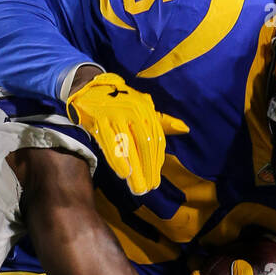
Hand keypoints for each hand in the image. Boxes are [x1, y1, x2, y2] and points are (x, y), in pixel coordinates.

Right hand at [66, 70, 187, 194]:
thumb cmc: (121, 101)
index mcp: (146, 109)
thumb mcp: (143, 107)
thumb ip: (163, 121)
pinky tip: (124, 174)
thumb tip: (184, 129)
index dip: (157, 162)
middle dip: (148, 169)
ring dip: (135, 169)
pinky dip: (117, 159)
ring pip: (128, 146)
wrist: (91, 86)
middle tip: (149, 188)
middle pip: (144, 144)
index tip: (156, 181)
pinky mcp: (99, 118)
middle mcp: (133, 110)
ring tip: (138, 188)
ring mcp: (115, 114)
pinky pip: (109, 142)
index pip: (156, 139)